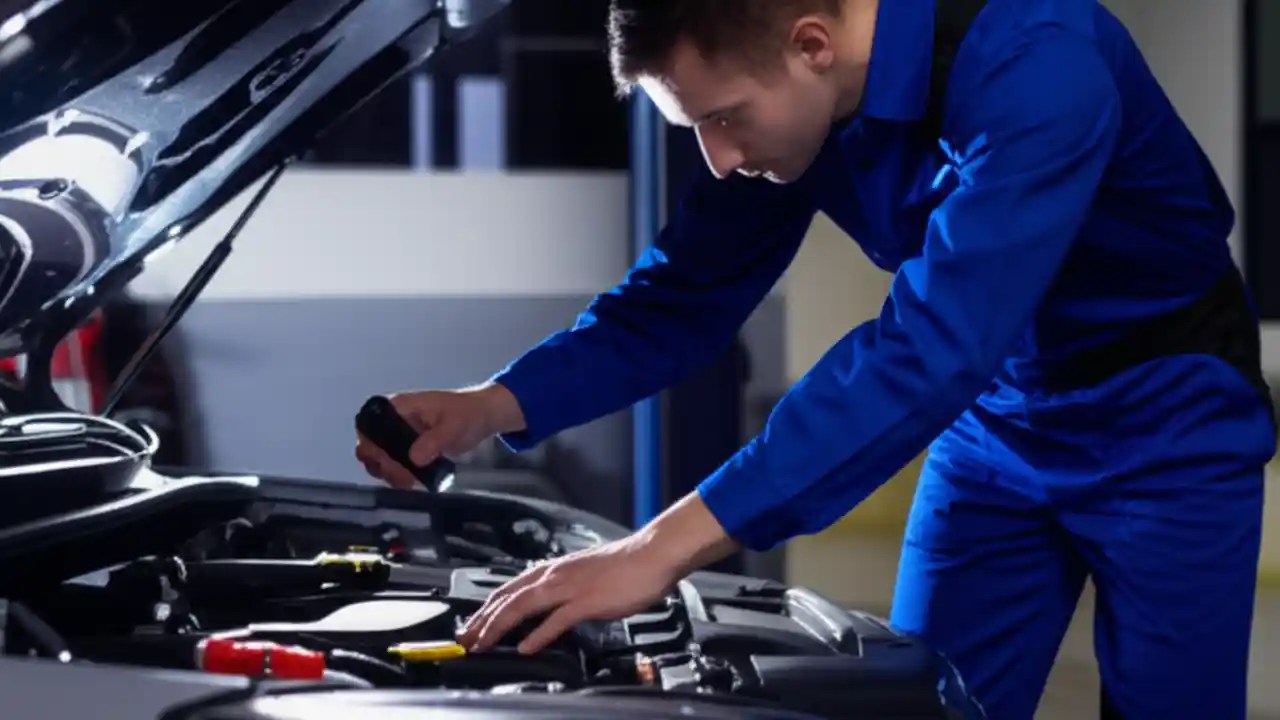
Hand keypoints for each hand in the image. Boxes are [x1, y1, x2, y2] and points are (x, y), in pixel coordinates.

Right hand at [355, 382, 524, 488]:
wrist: (482, 418)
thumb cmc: (467, 414)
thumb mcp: (453, 426)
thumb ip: (434, 440)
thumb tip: (414, 458)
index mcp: (399, 408)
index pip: (368, 425)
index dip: (369, 444)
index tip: (385, 460)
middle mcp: (393, 421)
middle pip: (369, 446)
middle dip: (381, 464)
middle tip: (402, 474)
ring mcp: (400, 436)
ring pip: (379, 459)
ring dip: (389, 473)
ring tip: (410, 480)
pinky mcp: (408, 450)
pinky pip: (394, 465)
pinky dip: (399, 476)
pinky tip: (413, 481)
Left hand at [456, 493, 738, 653]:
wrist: (652, 554)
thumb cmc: (625, 565)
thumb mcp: (586, 574)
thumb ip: (565, 588)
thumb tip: (552, 605)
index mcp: (554, 569)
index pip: (510, 587)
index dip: (488, 606)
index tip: (473, 622)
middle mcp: (555, 575)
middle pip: (509, 597)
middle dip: (483, 619)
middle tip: (465, 637)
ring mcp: (570, 587)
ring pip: (523, 606)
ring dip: (499, 626)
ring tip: (482, 643)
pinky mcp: (587, 600)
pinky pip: (556, 620)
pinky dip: (538, 634)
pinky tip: (526, 647)